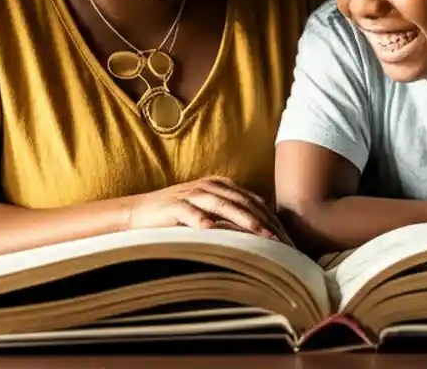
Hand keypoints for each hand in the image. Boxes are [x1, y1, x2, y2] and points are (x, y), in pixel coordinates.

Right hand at [126, 176, 291, 243]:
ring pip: (222, 205)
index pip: (253, 201)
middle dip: (263, 221)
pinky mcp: (173, 206)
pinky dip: (202, 221)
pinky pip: (190, 212)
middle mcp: (209, 186)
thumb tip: (261, 232)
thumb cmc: (177, 216)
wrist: (139, 212)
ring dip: (243, 220)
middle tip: (281, 240)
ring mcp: (191, 194)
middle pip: (242, 202)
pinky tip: (213, 231)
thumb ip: (231, 215)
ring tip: (259, 235)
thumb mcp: (208, 211)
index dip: (270, 218)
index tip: (286, 238)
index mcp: (221, 186)